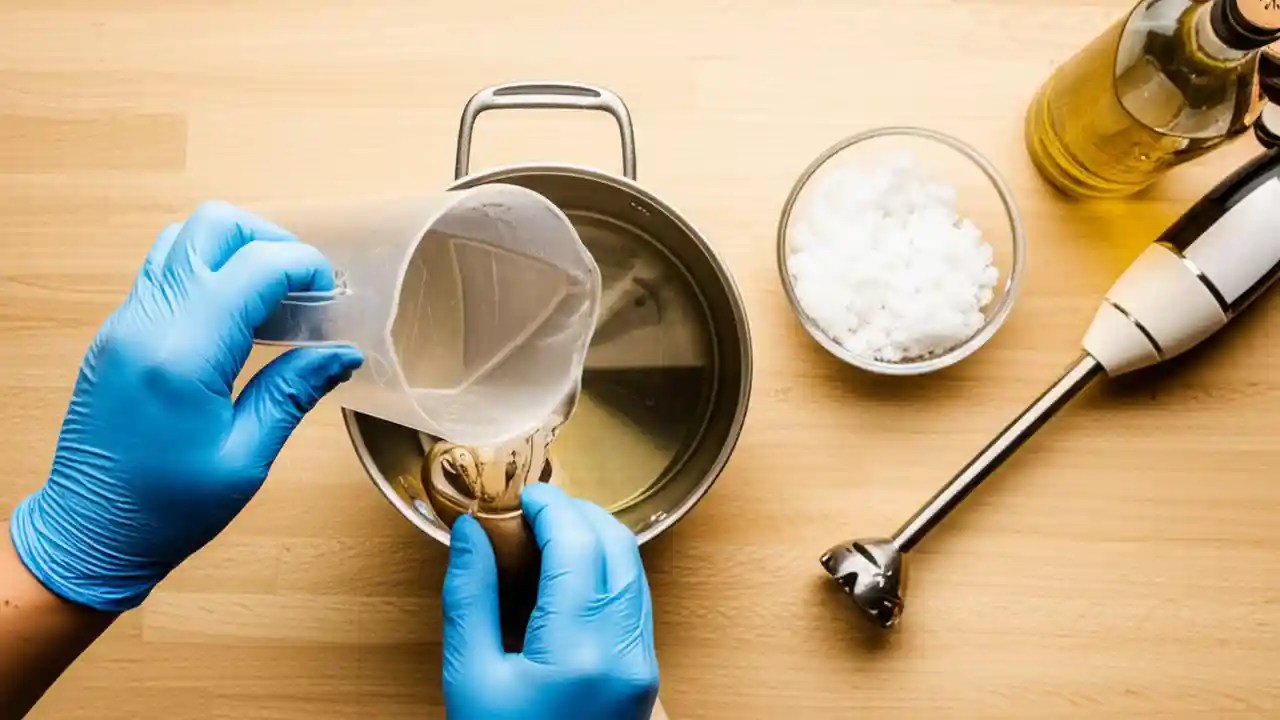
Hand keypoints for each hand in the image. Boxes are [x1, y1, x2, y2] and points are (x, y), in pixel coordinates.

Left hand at [9, 201, 362, 611]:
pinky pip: (164, 271)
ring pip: (182, 238)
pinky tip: (238, 322)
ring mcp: (125, 323)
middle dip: (269, 241)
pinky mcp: (117, 333)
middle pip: (211, 226)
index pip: (254, 267)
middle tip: (304, 285)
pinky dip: (209, 275)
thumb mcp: (246, 457)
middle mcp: (147, 324)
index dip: (304, 266)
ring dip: (236, 252)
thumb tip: (344, 352)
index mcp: (184, 355)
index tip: (333, 293)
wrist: (88, 533)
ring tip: (273, 301)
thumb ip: (293, 391)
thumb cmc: (167, 509)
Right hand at [443, 485, 658, 719]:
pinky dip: (605, 573)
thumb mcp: (470, 677)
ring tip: (545, 537)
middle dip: (577, 514)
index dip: (551, 506)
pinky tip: (565, 577)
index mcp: (581, 649)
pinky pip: (633, 602)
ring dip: (595, 540)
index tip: (522, 494)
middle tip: (532, 509)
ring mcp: (642, 667)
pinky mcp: (643, 677)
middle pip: (618, 545)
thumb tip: (471, 531)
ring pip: (633, 571)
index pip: (578, 543)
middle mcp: (626, 652)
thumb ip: (470, 596)